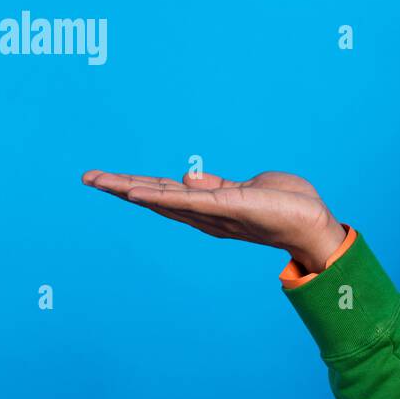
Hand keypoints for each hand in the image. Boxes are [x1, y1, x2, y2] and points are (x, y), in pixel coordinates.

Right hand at [80, 169, 346, 272]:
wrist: (312, 221)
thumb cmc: (285, 205)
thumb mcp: (246, 189)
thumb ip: (215, 186)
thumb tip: (186, 177)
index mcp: (208, 208)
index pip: (164, 194)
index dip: (135, 185)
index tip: (106, 178)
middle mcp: (204, 215)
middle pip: (155, 198)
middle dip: (120, 187)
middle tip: (87, 177)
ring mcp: (212, 212)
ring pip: (163, 199)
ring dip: (130, 189)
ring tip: (100, 181)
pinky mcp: (225, 207)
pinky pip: (186, 202)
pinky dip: (160, 197)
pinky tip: (136, 192)